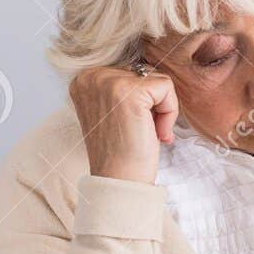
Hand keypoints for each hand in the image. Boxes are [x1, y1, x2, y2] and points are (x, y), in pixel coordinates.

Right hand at [68, 61, 179, 183]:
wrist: (119, 181)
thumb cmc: (121, 152)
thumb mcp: (115, 110)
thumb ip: (125, 87)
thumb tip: (152, 73)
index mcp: (84, 79)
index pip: (131, 72)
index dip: (142, 102)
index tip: (130, 126)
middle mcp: (91, 76)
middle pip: (145, 73)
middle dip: (152, 105)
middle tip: (140, 132)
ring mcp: (108, 82)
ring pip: (158, 81)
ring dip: (162, 110)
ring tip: (147, 132)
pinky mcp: (130, 92)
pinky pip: (167, 88)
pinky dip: (169, 113)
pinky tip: (155, 134)